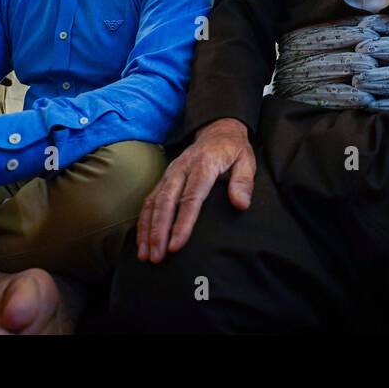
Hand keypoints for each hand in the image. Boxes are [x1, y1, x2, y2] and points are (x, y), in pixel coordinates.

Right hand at [138, 118, 254, 263]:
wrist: (217, 131)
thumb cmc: (234, 150)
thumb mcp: (247, 161)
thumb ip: (243, 182)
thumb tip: (240, 204)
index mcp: (204, 164)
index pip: (191, 197)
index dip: (182, 222)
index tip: (176, 245)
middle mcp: (182, 168)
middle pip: (166, 202)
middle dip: (159, 231)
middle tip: (157, 257)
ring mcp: (170, 173)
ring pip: (153, 202)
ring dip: (148, 230)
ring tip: (146, 255)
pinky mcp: (164, 178)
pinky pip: (149, 200)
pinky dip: (143, 221)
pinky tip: (142, 241)